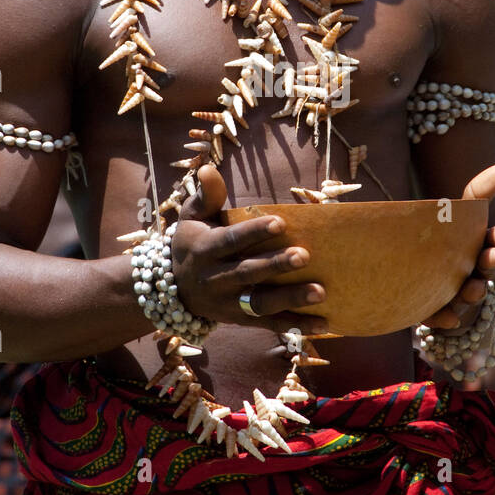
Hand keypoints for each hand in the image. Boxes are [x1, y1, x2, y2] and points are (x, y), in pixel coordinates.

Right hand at [171, 164, 327, 332]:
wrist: (171, 289)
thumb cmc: (193, 240)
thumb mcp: (192, 216)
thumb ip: (206, 195)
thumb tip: (208, 168)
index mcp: (204, 249)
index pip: (230, 241)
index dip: (254, 232)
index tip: (281, 222)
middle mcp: (214, 279)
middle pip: (247, 273)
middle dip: (276, 266)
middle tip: (305, 256)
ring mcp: (227, 304)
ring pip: (259, 304)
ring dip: (290, 299)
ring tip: (321, 292)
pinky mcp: (240, 320)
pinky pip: (268, 325)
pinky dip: (295, 326)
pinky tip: (323, 324)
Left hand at [421, 164, 494, 336]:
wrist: (405, 266)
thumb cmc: (443, 238)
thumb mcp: (459, 214)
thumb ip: (478, 193)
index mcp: (476, 251)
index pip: (490, 245)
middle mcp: (469, 275)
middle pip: (482, 273)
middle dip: (489, 265)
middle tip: (491, 257)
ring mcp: (452, 295)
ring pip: (466, 299)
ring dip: (472, 294)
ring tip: (473, 288)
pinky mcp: (431, 311)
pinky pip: (439, 317)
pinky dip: (444, 318)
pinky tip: (447, 317)